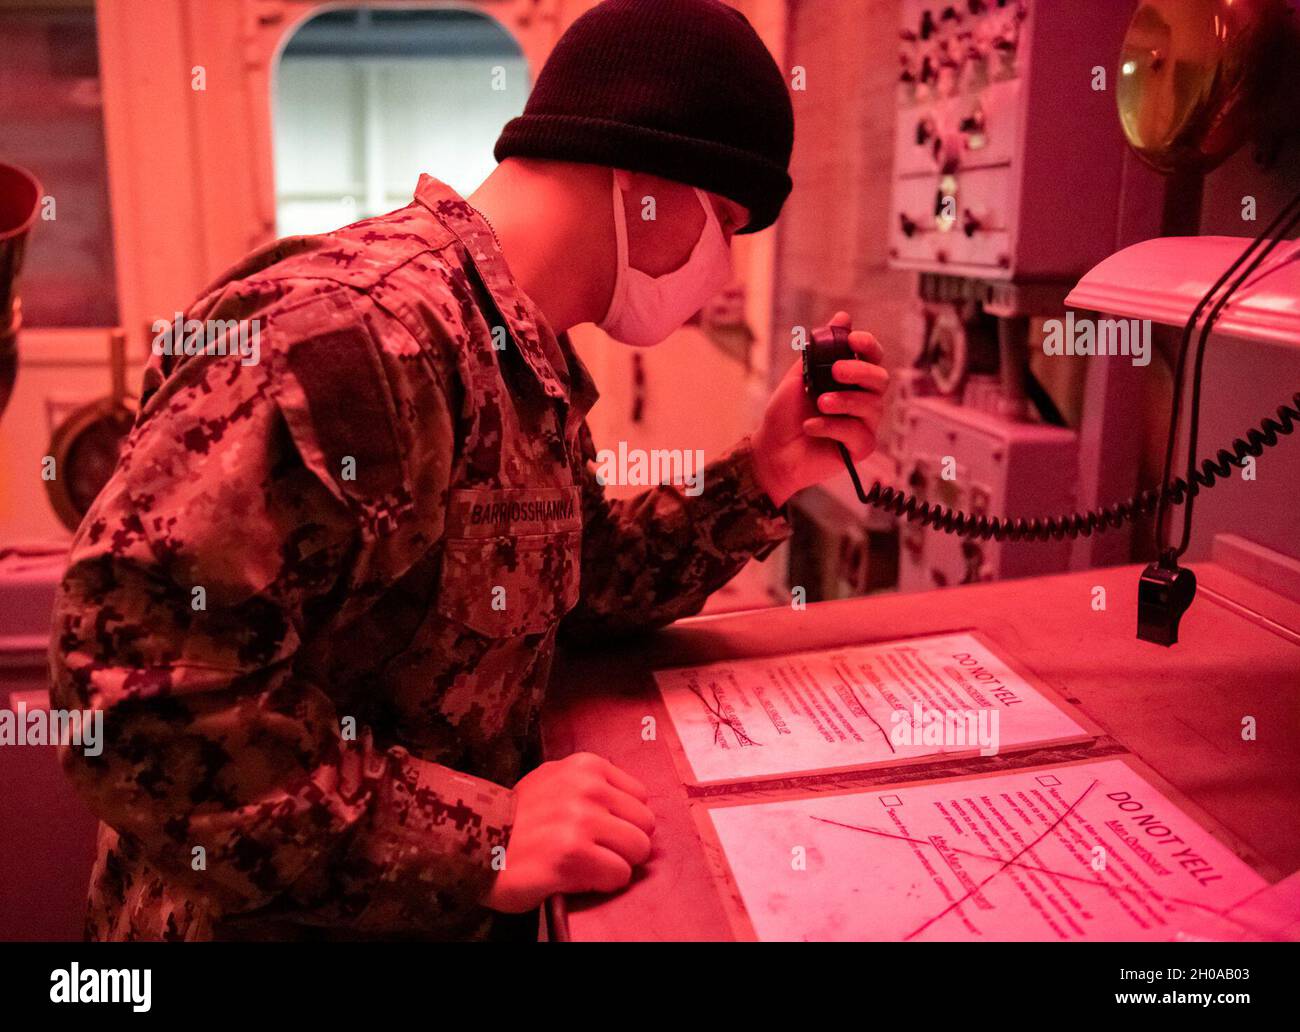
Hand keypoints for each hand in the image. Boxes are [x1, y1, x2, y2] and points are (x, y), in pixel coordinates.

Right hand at [481, 752, 654, 912]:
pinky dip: (601, 883)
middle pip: (644, 826)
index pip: (641, 798)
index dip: (622, 820)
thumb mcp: (554, 781)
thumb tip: (636, 809)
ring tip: (583, 862)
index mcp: (585, 766)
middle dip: (623, 844)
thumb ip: (593, 787)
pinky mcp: (571, 857)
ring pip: (637, 852)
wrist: (473, 846)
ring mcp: (579, 823)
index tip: (598, 829)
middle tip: (591, 850)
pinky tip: (573, 876)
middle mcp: (586, 789)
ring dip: (614, 864)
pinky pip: (618, 876)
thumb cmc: (518, 820)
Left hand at [751, 311, 888, 507]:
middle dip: (859, 371)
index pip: (873, 357)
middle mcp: (863, 399)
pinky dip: (833, 426)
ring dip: (844, 401)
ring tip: (819, 403)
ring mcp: (865, 424)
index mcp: (851, 379)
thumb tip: (843, 316)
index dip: (868, 345)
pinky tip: (812, 427)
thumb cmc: (785, 414)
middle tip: (835, 372)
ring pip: (872, 405)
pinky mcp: (861, 448)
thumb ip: (820, 350)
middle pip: (880, 378)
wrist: (771, 451)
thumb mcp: (799, 376)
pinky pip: (859, 433)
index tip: (852, 339)